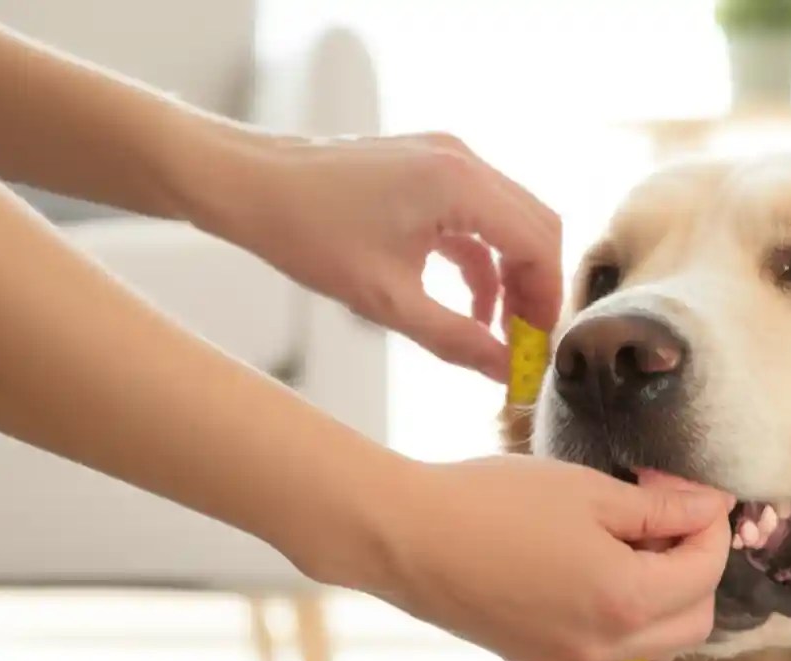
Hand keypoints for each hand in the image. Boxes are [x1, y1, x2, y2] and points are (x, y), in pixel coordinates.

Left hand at [202, 132, 560, 381]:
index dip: (545, 301)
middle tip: (521, 343)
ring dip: (510, 276)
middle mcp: (462, 160)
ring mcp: (446, 159)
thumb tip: (504, 371)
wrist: (244, 183)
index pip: (537, 244)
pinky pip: (477, 216)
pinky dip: (482, 260)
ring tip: (495, 333)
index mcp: (459, 183)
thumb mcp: (385, 300)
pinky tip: (469, 305)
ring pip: (509, 222)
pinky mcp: (428, 168)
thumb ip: (455, 338)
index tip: (534, 349)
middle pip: (535, 228)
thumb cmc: (305, 233)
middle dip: (535, 289)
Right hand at [352, 455, 733, 660]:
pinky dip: (621, 608)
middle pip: (694, 619)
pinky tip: (591, 561)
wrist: (408, 536)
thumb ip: (661, 506)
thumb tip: (711, 506)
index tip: (686, 488)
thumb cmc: (494, 503)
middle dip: (696, 566)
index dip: (709, 523)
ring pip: (654, 639)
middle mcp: (605, 647)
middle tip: (665, 514)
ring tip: (626, 536)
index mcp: (625, 601)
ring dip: (661, 591)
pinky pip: (609, 644)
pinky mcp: (540, 659)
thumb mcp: (589, 491)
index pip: (707, 570)